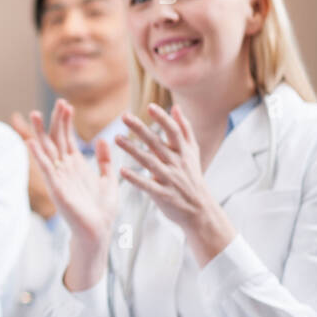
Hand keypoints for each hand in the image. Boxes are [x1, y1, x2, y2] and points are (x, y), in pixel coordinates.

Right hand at [26, 100, 117, 290]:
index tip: (67, 105)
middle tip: (58, 102)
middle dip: (55, 120)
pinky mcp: (56, 188)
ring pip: (46, 150)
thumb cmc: (102, 209)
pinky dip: (38, 155)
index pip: (67, 138)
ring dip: (39, 132)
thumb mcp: (108, 179)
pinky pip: (45, 168)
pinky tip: (32, 142)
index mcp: (75, 165)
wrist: (98, 231)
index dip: (66, 121)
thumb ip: (105, 160)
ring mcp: (58, 177)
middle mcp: (64, 168)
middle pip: (56, 139)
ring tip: (34, 113)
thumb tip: (103, 140)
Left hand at [116, 103, 235, 265]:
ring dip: (132, 150)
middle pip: (157, 143)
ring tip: (116, 138)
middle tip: (124, 116)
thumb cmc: (192, 177)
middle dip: (140, 128)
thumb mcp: (193, 152)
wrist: (200, 210)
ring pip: (149, 162)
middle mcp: (177, 163)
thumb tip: (176, 107)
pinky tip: (121, 171)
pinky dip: (135, 178)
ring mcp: (170, 179)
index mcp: (184, 152)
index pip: (173, 131)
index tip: (149, 106)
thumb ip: (184, 129)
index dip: (162, 118)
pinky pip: (147, 185)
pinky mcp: (163, 195)